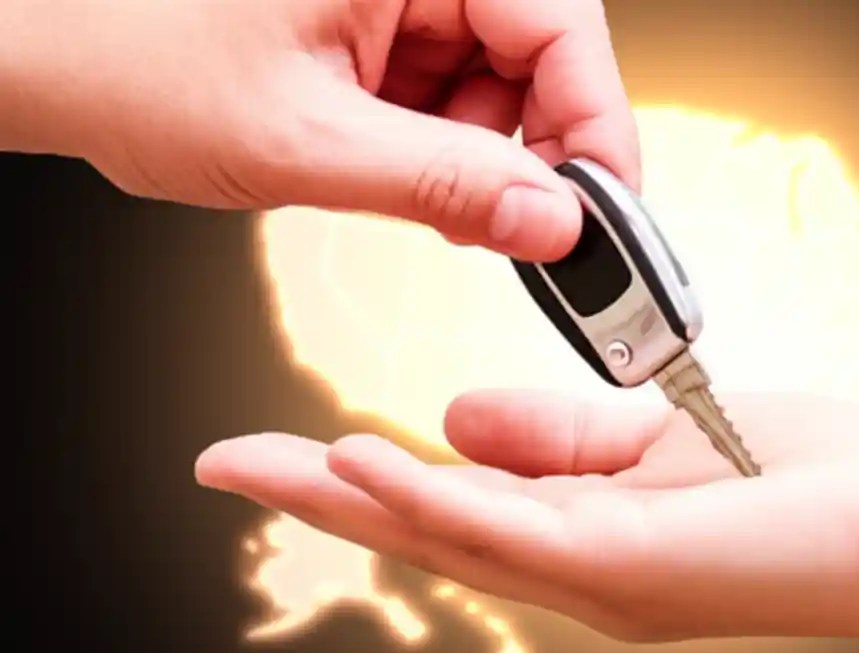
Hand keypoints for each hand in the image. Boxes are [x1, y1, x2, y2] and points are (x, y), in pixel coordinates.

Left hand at [1, 0, 637, 259]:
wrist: (43, 54)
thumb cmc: (125, 54)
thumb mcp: (301, 142)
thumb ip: (441, 185)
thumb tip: (549, 220)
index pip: (559, 22)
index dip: (596, 122)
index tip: (602, 207)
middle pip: (540, 50)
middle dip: (532, 146)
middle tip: (514, 223)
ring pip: (498, 76)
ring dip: (478, 152)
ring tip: (414, 187)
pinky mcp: (374, 22)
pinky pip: (449, 85)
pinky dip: (439, 142)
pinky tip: (396, 167)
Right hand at [195, 390, 858, 642]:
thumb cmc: (794, 480)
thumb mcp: (649, 440)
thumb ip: (551, 436)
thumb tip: (450, 420)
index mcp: (579, 535)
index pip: (449, 502)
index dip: (359, 480)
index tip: (284, 450)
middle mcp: (575, 571)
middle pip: (428, 529)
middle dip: (322, 499)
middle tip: (223, 465)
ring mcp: (601, 577)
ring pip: (454, 536)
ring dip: (358, 500)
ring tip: (272, 464)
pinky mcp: (637, 564)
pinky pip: (520, 529)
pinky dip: (439, 499)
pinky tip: (375, 466)